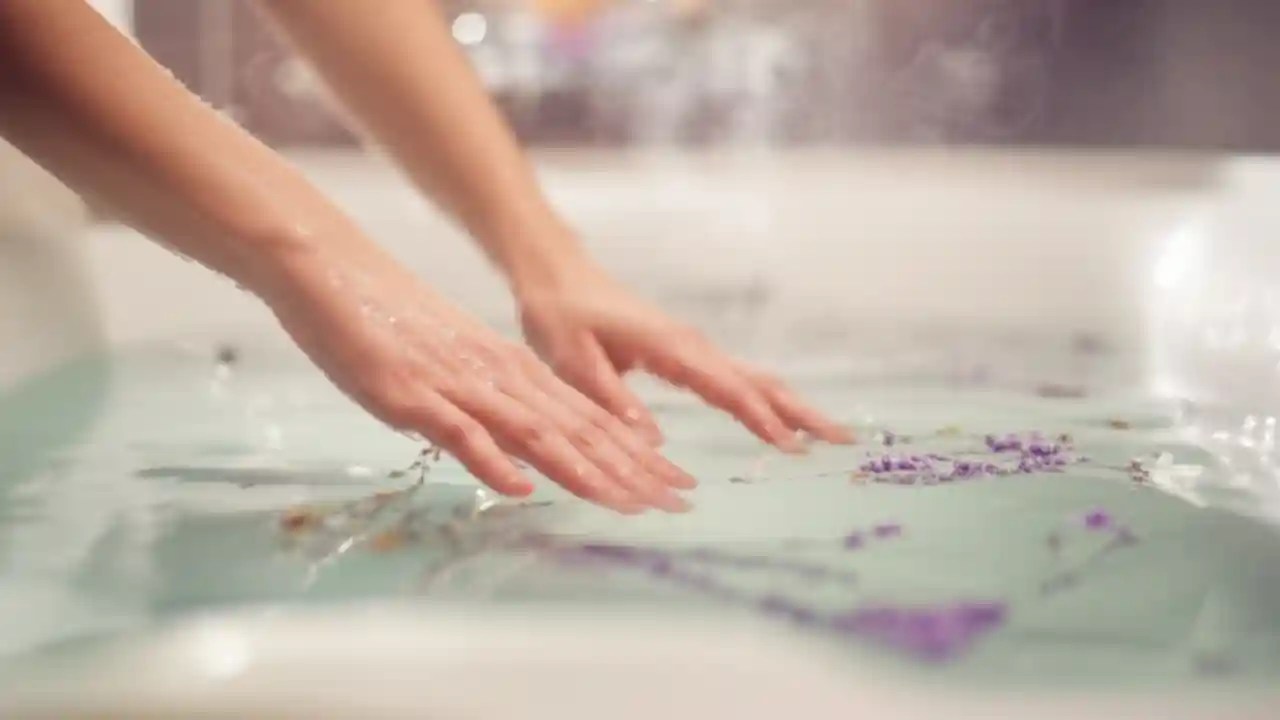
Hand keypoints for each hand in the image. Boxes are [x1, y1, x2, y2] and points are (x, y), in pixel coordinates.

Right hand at [259, 243, 694, 513]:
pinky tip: (522, 488)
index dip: (635, 455)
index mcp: (511, 370)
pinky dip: (493, 459)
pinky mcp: (411, 393)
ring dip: (585, 470)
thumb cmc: (391, 321)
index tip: (677, 484)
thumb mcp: (455, 367)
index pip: (588, 419)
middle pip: (578, 429)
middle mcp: (498, 377)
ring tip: (630, 502)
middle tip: (682, 500)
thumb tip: (528, 463)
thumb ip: (493, 411)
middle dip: (632, 470)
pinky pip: (459, 430)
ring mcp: (458, 385)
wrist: (334, 267)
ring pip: (535, 432)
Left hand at [514, 255, 853, 449]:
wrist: (557, 275)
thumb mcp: (572, 359)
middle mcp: (690, 346)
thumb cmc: (559, 314)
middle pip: (756, 381)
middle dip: (800, 411)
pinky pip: (734, 381)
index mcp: (668, 346)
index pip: (724, 387)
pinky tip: (781, 424)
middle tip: (843, 439)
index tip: (791, 445)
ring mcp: (692, 350)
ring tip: (830, 436)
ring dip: (792, 408)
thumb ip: (611, 396)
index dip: (758, 417)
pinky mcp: (686, 356)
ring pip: (753, 381)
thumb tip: (653, 439)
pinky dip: (765, 402)